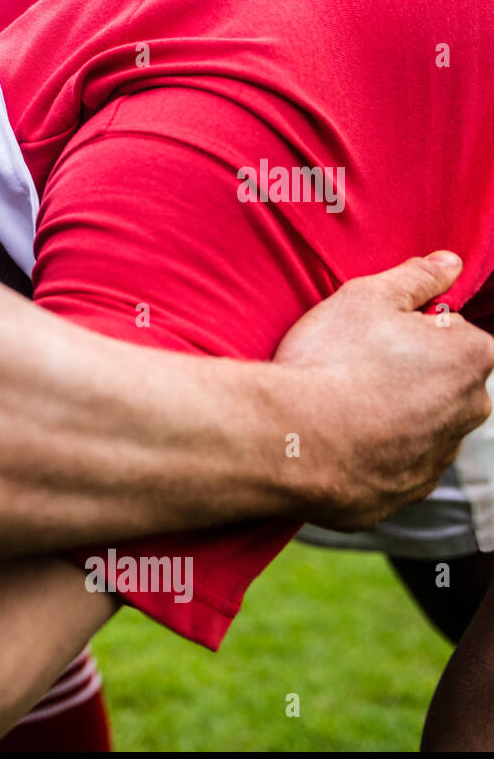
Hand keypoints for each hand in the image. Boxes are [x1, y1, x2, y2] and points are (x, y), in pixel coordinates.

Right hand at [275, 251, 493, 529]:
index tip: (374, 336)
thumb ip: (416, 277)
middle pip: (444, 386)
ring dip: (390, 419)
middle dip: (410, 378)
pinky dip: (370, 458)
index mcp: (470, 359)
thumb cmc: (329, 361)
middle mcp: (467, 414)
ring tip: (336, 408)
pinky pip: (391, 470)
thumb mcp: (365, 297)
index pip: (458, 336)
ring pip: (419, 430)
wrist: (288, 439)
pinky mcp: (401, 495)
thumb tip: (449, 263)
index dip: (415, 332)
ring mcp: (435, 461)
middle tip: (353, 370)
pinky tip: (334, 443)